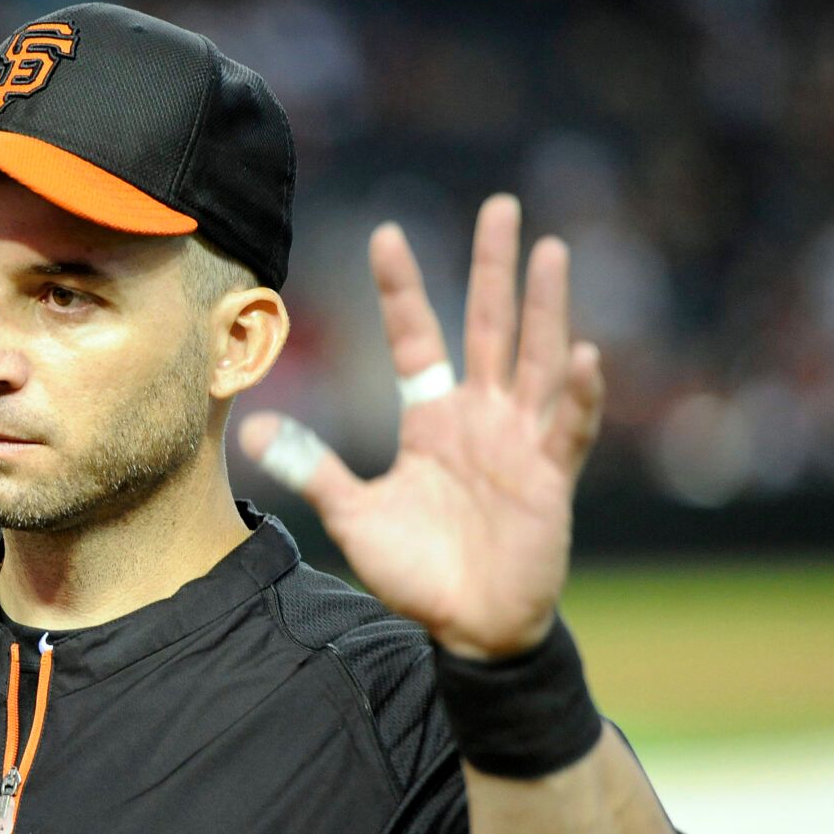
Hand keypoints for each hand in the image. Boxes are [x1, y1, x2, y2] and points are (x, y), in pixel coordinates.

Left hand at [240, 194, 604, 659]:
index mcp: (432, 417)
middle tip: (502, 206)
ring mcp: (521, 442)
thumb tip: (249, 430)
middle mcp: (481, 416)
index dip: (402, 289)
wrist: (467, 627)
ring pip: (536, 359)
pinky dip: (580, 394)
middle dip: (495, 268)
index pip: (416, 337)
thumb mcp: (353, 514)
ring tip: (550, 251)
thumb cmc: (417, 569)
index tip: (384, 233)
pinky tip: (584, 355)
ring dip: (545, 307)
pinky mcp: (552, 479)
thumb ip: (311, 468)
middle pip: (488, 326)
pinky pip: (570, 428)